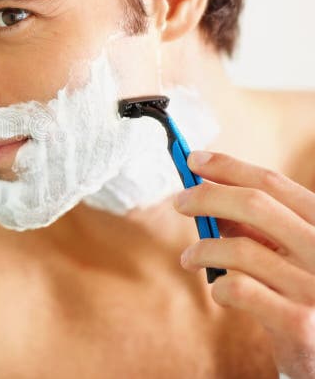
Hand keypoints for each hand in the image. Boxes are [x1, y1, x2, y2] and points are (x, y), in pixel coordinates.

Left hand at [172, 150, 314, 378]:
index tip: (193, 159)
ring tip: (190, 259)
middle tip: (179, 201)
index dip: (229, 167)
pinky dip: (219, 286)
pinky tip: (218, 290)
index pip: (274, 183)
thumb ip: (254, 225)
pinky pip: (240, 289)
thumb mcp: (286, 252)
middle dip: (208, 197)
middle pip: (255, 205)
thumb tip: (204, 191)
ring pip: (240, 248)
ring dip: (203, 249)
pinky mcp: (300, 322)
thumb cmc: (299, 293)